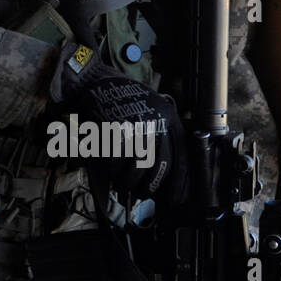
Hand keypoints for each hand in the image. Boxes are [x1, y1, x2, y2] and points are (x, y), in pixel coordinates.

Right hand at [52, 41, 187, 206]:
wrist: (98, 80)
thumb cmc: (125, 98)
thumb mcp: (154, 111)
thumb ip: (163, 138)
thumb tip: (165, 175)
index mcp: (170, 121)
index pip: (182, 161)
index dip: (178, 185)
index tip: (173, 199)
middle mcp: (157, 125)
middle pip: (158, 169)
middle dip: (148, 187)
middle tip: (140, 192)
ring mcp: (136, 128)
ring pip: (137, 169)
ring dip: (128, 181)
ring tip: (122, 182)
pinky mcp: (115, 131)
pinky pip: (117, 162)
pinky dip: (112, 169)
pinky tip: (110, 168)